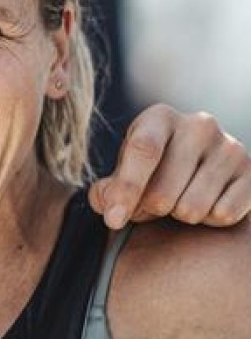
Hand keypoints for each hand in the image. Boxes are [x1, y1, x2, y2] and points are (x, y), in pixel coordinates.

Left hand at [89, 105, 250, 228]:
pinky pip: (223, 215)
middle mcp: (199, 125)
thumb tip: (108, 205)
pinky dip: (209, 220)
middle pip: (163, 191)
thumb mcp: (125, 170)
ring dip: (179, 216)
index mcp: (160, 117)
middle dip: (150, 209)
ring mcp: (230, 148)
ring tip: (177, 200)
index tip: (113, 221)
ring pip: (192, 209)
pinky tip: (205, 203)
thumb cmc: (153, 168)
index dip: (125, 190)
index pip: (142, 151)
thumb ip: (107, 190)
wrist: (201, 165)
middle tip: (150, 205)